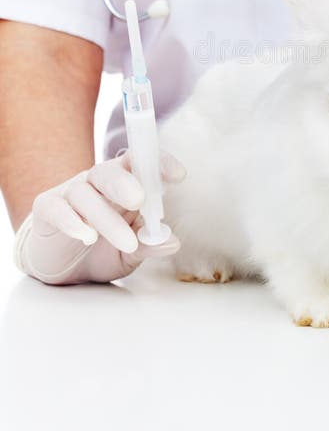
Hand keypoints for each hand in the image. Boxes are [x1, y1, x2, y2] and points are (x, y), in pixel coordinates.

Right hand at [14, 151, 184, 284]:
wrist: (61, 267)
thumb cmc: (103, 250)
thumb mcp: (130, 253)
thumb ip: (149, 245)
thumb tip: (173, 242)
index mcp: (125, 183)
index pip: (141, 163)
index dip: (160, 164)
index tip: (179, 175)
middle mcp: (97, 182)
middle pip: (109, 172)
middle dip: (125, 183)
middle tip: (140, 199)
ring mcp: (70, 193)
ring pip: (85, 195)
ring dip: (106, 219)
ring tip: (127, 243)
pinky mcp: (47, 208)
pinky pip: (58, 209)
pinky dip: (72, 222)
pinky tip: (86, 236)